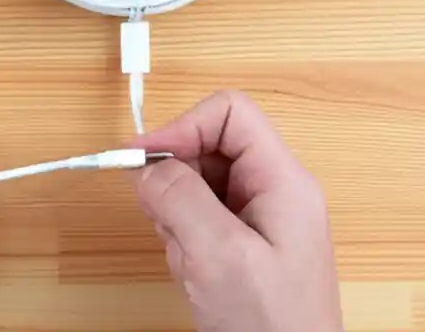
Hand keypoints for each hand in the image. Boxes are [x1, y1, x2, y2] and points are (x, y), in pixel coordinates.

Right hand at [132, 90, 342, 331]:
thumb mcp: (220, 256)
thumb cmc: (273, 326)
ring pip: (193, 183)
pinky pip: (193, 218)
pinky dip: (180, 239)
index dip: (182, 126)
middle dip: (173, 180)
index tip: (142, 156)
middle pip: (206, 146)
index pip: (229, 114)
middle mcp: (272, 192)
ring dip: (174, 217)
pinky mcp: (239, 242)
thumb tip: (145, 165)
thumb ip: (181, 200)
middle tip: (165, 220)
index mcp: (282, 182)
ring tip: (191, 259)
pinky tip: (194, 272)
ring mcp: (256, 218)